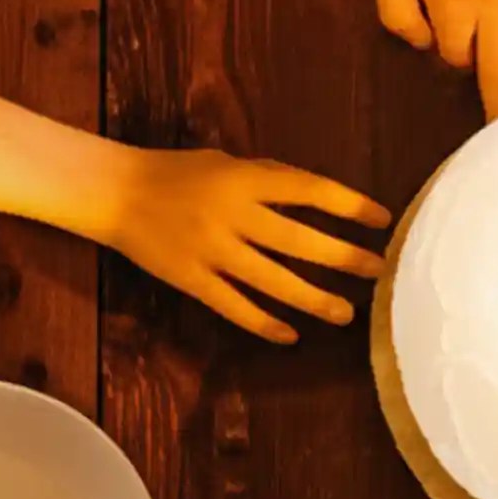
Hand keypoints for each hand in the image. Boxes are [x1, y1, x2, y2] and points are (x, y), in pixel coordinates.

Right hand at [107, 149, 390, 343]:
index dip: (349, 205)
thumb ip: (272, 179)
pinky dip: (263, 323)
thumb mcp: (230, 163)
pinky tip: (291, 336)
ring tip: (347, 313)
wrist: (115, 191)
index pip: (310, 191)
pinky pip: (233, 306)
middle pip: (297, 241)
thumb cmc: (181, 172)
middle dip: (343, 257)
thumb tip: (321, 199)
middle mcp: (231, 214)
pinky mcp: (191, 279)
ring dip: (313, 299)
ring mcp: (210, 250)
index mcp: (244, 180)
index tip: (382, 219)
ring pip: (271, 280)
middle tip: (378, 270)